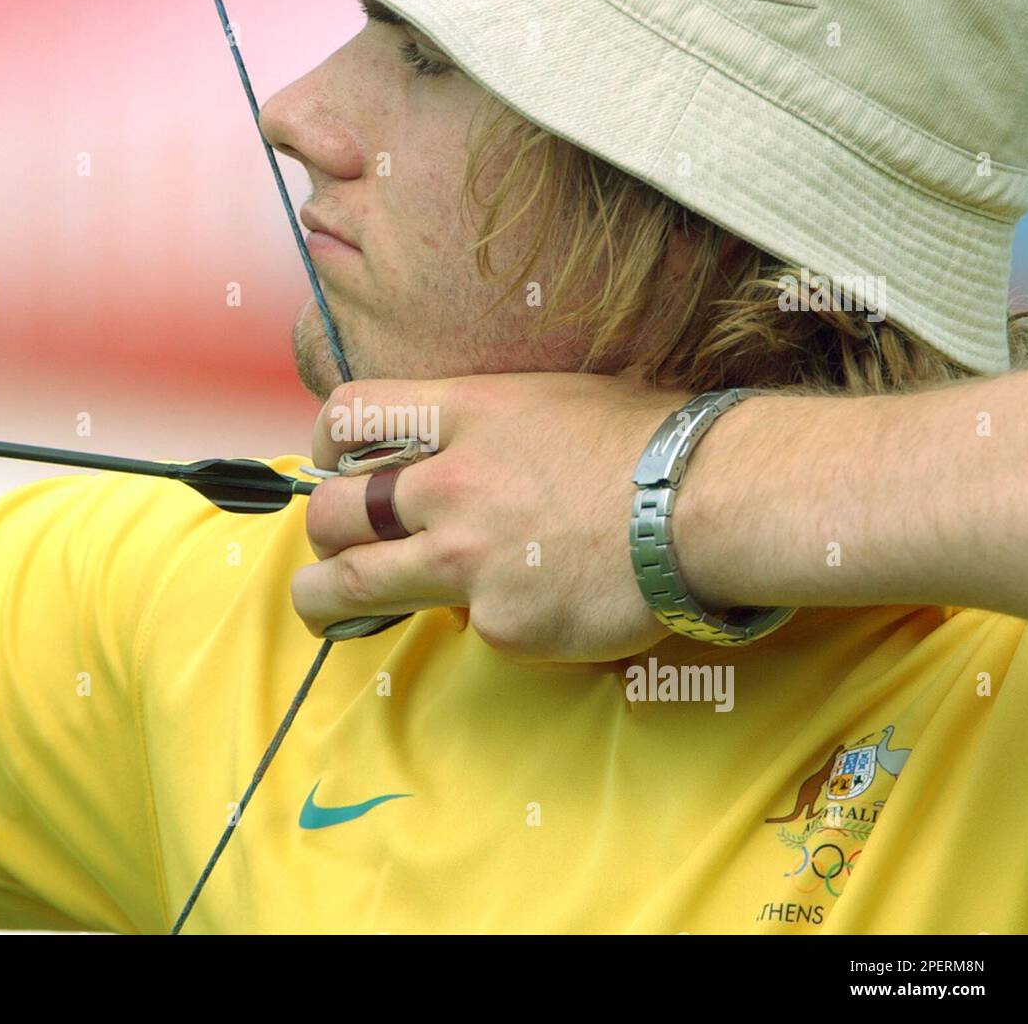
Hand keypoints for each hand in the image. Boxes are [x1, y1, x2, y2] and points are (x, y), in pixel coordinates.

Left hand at [291, 372, 693, 660]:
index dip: (324, 443)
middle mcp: (448, 486)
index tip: (329, 465)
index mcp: (463, 416)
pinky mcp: (501, 623)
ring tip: (325, 607)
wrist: (706, 502)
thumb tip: (452, 455)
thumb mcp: (550, 400)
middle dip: (321, 533)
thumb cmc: (648, 440)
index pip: (350, 416)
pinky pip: (472, 627)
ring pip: (353, 585)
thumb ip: (485, 428)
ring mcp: (468, 559)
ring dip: (324, 597)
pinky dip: (491, 621)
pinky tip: (539, 601)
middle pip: (332, 513)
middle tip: (331, 547)